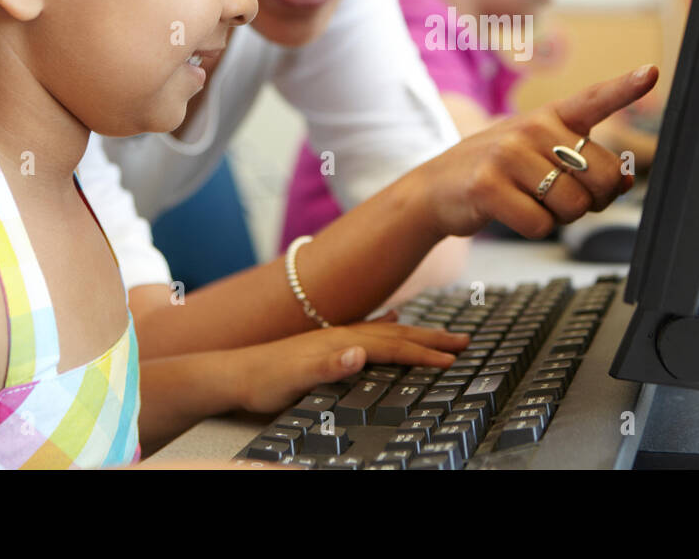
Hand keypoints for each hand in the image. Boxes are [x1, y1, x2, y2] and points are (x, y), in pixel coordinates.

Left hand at [228, 322, 468, 414]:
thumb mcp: (295, 378)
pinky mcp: (329, 343)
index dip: (424, 353)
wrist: (233, 373)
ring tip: (442, 334)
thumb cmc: (264, 379)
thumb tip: (360, 351)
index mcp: (341, 342)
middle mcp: (344, 334)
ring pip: (389, 332)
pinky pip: (370, 331)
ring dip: (418, 332)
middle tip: (465, 341)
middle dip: (433, 338)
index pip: (393, 346)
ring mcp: (337, 336)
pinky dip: (388, 327)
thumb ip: (329, 364)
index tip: (453, 359)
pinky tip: (394, 319)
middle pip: (398, 333)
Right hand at [417, 64, 658, 238]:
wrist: (436, 188)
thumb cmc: (499, 172)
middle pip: (603, 177)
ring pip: (573, 206)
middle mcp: (532, 128)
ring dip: (560, 217)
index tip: (651, 72)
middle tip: (565, 198)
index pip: (594, 99)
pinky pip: (540, 225)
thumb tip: (628, 181)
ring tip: (531, 201)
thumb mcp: (541, 157)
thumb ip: (585, 165)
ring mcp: (507, 154)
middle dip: (594, 200)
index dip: (625, 87)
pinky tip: (511, 212)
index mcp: (550, 116)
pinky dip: (533, 228)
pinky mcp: (488, 185)